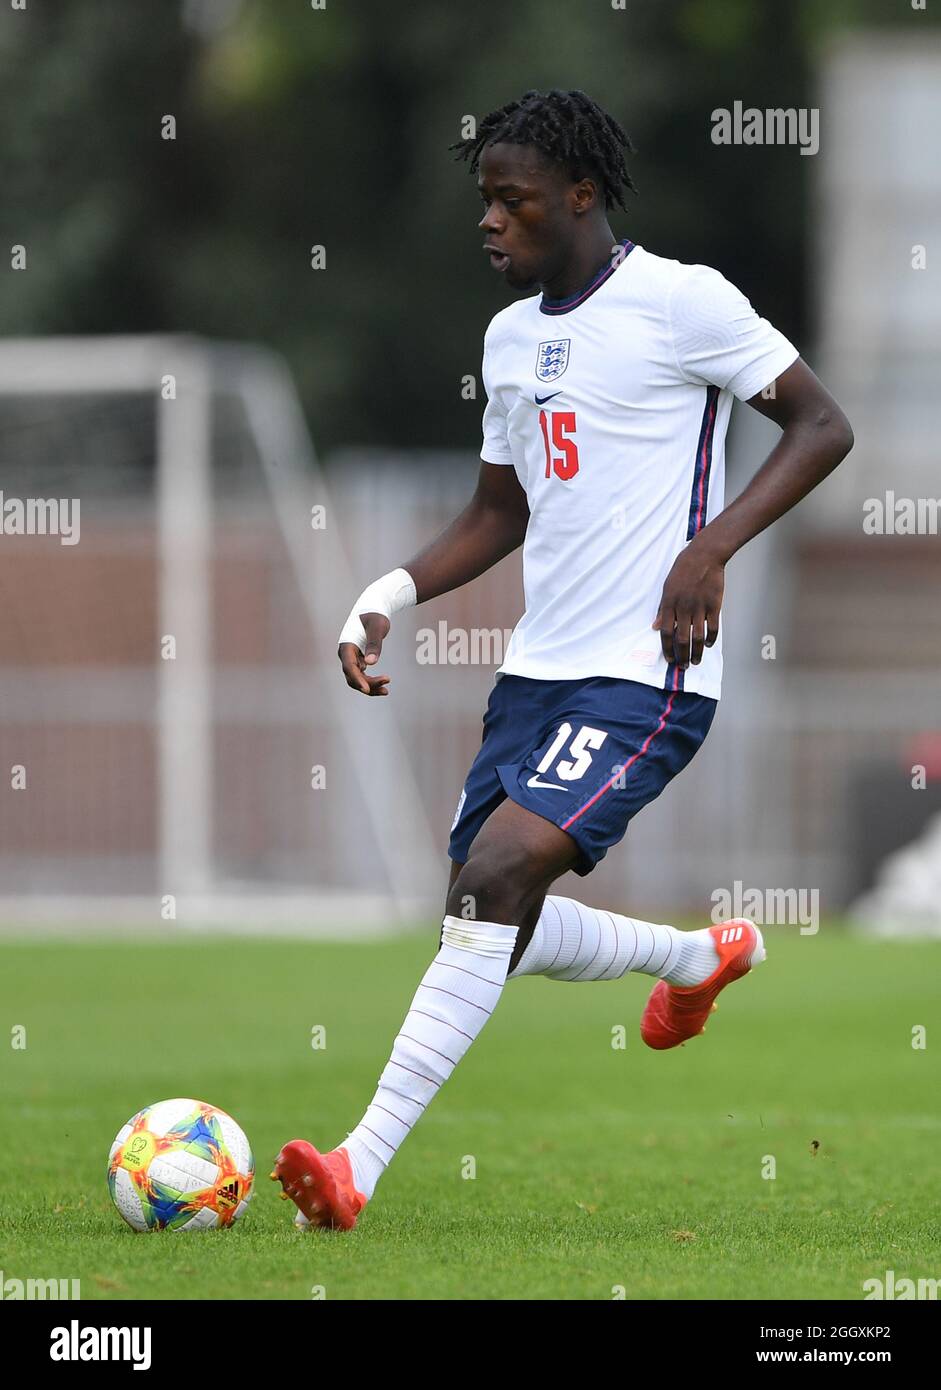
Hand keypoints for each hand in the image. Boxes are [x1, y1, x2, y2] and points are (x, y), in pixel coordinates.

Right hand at [338, 612, 390, 694]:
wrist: (373, 609)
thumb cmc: (375, 616)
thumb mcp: (377, 628)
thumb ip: (374, 644)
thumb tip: (371, 663)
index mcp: (346, 645)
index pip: (349, 667)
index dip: (357, 679)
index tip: (367, 689)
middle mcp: (346, 654)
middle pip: (352, 676)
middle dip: (368, 684)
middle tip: (386, 687)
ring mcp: (351, 658)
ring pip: (357, 678)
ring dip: (370, 686)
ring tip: (386, 691)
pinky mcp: (358, 659)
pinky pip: (362, 675)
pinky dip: (371, 681)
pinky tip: (383, 683)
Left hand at [652, 539, 724, 669]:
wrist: (705, 555)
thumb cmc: (683, 568)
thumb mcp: (667, 586)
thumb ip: (662, 608)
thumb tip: (656, 626)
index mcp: (670, 603)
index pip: (667, 632)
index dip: (667, 649)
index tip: (669, 659)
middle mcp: (684, 608)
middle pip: (682, 639)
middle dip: (681, 656)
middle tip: (683, 666)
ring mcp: (700, 607)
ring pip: (698, 637)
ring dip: (696, 652)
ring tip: (695, 661)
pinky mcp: (714, 605)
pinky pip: (713, 627)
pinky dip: (711, 638)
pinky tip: (708, 645)